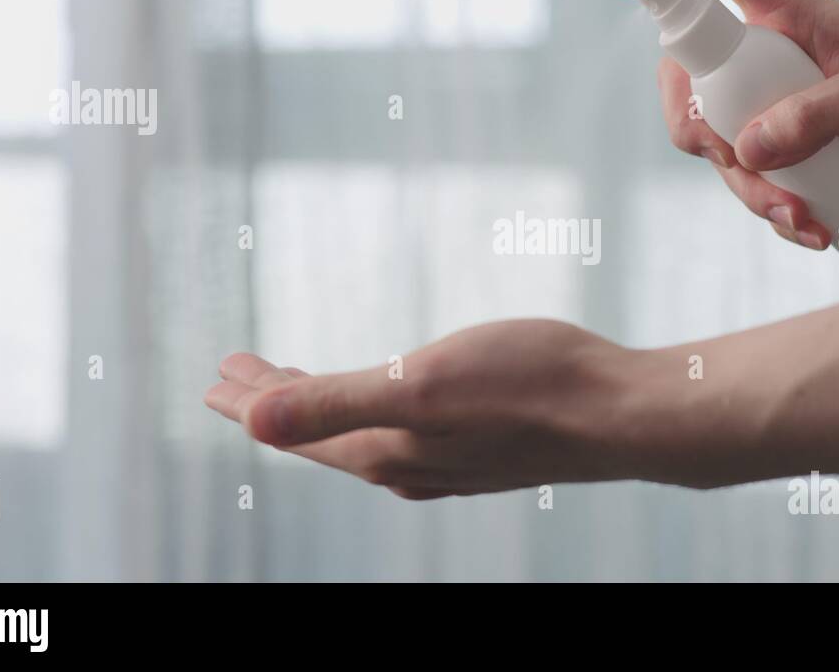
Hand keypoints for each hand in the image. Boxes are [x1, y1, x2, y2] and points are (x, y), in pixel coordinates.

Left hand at [204, 320, 753, 498]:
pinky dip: (371, 414)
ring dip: (323, 409)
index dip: (252, 399)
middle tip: (237, 379)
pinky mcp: (481, 449)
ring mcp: (447, 462)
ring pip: (361, 435)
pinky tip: (392, 413)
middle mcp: (409, 464)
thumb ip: (334, 404)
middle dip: (277, 405)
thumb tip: (247, 425)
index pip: (296, 425)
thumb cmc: (529, 388)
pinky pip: (401, 435)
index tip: (217, 374)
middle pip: (322, 434)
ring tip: (302, 389)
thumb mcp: (420, 385)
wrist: (621, 414)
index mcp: (384, 448)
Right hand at [625, 0, 838, 248]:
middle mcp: (768, 53)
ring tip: (803, 220)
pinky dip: (772, 210)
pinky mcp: (783, 147)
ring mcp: (770, 102)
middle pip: (689, 76)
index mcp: (790, 10)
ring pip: (719, 144)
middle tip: (735, 163)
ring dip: (748, 190)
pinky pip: (750, 180)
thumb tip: (749, 149)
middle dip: (698, 130)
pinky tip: (812, 229)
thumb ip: (819, 115)